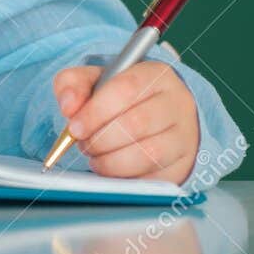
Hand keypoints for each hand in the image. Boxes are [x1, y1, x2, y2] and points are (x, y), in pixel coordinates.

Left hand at [52, 60, 199, 184]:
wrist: (155, 118)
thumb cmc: (119, 98)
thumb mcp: (94, 81)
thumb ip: (72, 84)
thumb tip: (69, 106)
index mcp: (155, 75)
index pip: (125, 89)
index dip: (95, 112)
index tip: (75, 127)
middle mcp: (177, 103)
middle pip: (136, 124)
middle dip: (100, 139)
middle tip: (84, 144)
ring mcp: (185, 135)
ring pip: (148, 154)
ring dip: (111, 161)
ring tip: (96, 157)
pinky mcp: (183, 165)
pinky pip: (154, 178)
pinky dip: (127, 178)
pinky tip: (113, 170)